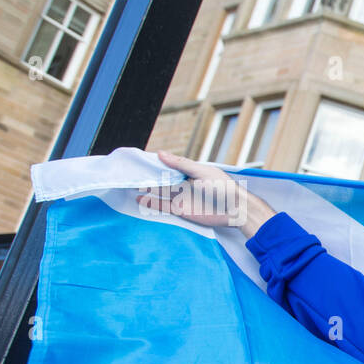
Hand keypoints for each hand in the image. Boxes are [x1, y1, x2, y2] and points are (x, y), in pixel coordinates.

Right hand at [136, 150, 275, 237]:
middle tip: (129, 172)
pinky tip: (138, 198)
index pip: (168, 165)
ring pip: (159, 192)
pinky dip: (150, 202)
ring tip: (128, 184)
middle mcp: (183, 184)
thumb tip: (160, 153)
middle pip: (161, 179)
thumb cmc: (222, 187)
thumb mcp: (202, 172)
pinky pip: (162, 206)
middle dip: (147, 176)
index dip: (154, 163)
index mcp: (189, 172)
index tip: (138, 160)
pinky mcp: (181, 210)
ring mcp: (181, 197)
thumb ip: (181, 164)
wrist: (234, 210)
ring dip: (145, 189)